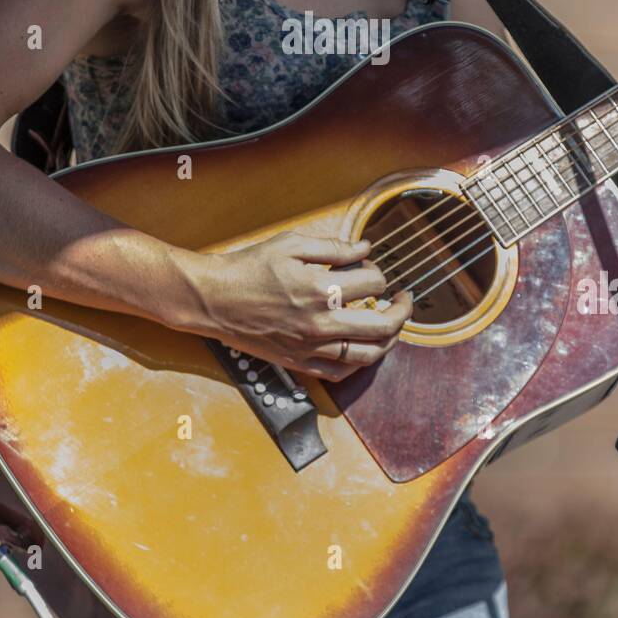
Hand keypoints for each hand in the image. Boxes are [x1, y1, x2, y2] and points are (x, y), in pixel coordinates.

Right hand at [167, 231, 411, 381]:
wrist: (214, 298)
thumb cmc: (249, 267)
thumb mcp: (291, 244)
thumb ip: (334, 247)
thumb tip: (366, 248)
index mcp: (321, 289)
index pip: (373, 283)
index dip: (378, 272)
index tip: (370, 267)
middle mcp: (320, 322)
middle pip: (382, 325)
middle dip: (402, 310)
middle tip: (404, 299)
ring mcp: (310, 347)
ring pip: (367, 355)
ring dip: (388, 341)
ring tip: (392, 326)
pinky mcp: (298, 362)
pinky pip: (339, 372)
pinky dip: (359, 363)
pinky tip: (363, 350)